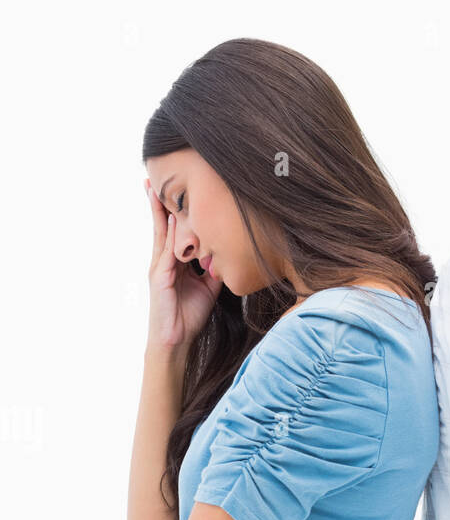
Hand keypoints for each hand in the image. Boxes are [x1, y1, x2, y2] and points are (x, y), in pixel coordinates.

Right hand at [144, 178, 221, 350]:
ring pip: (160, 232)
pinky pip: (165, 249)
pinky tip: (169, 216)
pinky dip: (167, 233)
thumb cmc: (190, 316)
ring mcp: (160, 267)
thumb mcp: (208, 287)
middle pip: (161, 225)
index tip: (175, 190)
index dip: (172, 211)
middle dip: (158, 202)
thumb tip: (227, 252)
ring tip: (154, 187)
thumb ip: (213, 269)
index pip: (172, 231)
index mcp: (174, 263)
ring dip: (158, 209)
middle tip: (153, 177)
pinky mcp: (160, 276)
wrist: (177, 342)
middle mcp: (164, 261)